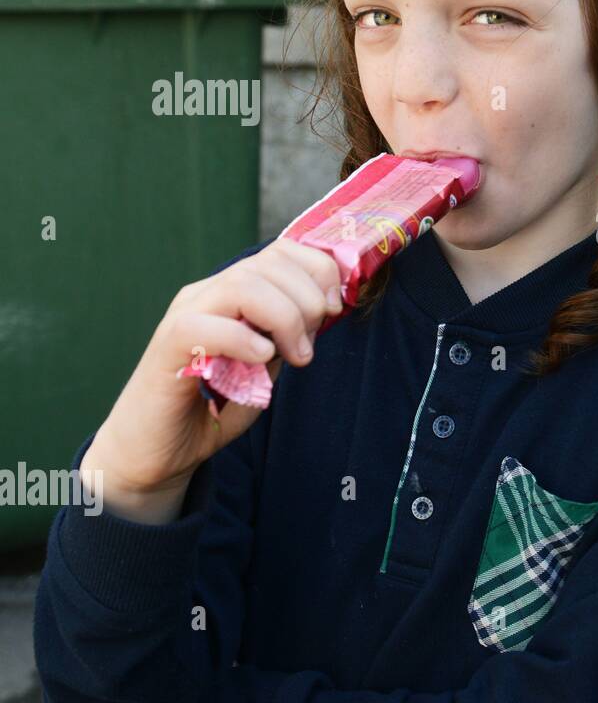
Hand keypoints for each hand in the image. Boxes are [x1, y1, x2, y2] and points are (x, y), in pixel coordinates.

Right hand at [80, 239, 343, 515]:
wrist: (159, 451)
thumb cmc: (215, 404)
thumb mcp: (268, 362)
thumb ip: (289, 332)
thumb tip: (326, 308)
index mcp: (233, 291)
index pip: (281, 251)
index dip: (318, 271)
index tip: (334, 309)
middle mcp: (208, 294)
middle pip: (267, 264)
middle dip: (306, 300)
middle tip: (309, 345)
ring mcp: (184, 316)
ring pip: (240, 286)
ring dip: (283, 318)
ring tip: (293, 356)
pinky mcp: (166, 348)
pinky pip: (202, 326)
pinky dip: (242, 340)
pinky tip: (261, 360)